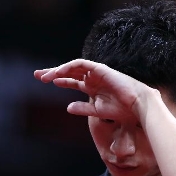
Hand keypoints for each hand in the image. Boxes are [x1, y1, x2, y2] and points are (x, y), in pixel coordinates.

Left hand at [34, 58, 152, 119]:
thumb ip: (83, 108)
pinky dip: (68, 67)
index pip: (73, 81)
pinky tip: (58, 73)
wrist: (137, 105)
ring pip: (73, 67)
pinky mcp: (100, 69)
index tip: (47, 82)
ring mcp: (97, 73)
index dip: (60, 80)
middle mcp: (94, 78)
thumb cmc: (122, 110)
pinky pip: (80, 64)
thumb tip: (67, 107)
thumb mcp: (98, 110)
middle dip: (54, 72)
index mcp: (94, 88)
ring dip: (58, 70)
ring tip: (45, 76)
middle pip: (70, 72)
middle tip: (38, 75)